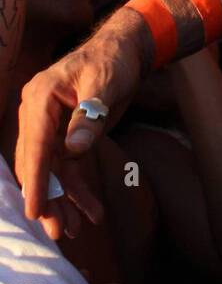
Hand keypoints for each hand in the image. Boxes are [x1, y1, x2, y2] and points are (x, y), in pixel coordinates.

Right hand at [15, 8, 147, 235]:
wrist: (126, 51)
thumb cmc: (113, 60)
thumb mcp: (105, 83)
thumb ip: (90, 116)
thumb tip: (72, 150)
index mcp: (40, 97)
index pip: (35, 143)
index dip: (35, 179)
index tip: (35, 210)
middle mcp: (39, 113)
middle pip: (38, 163)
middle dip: (48, 198)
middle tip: (59, 231)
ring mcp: (50, 126)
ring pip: (52, 172)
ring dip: (62, 201)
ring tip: (73, 231)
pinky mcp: (65, 136)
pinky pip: (67, 168)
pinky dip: (77, 190)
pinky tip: (90, 212)